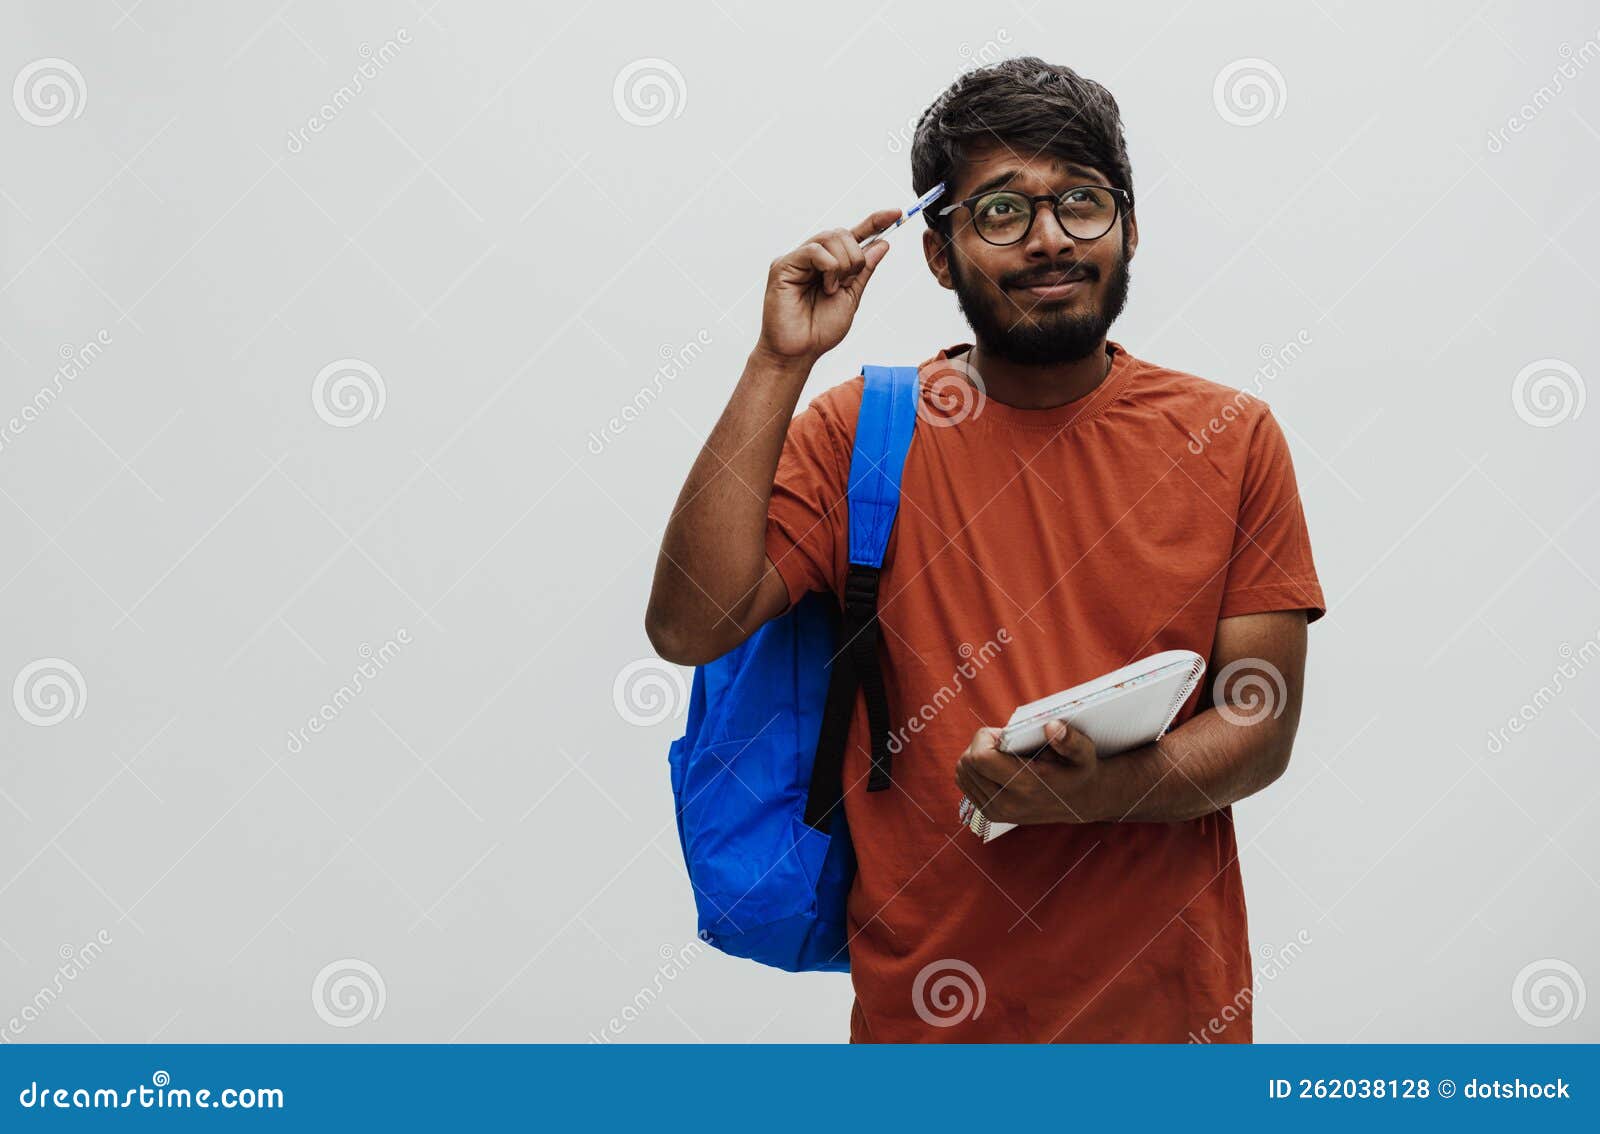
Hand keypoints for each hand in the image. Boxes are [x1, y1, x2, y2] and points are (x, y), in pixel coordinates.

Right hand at [755, 207, 902, 363]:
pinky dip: (829, 267)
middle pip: (843, 233)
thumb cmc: (819, 330)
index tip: (897, 213)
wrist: (798, 352)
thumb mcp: (852, 297)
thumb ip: (864, 271)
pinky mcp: (783, 265)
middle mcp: (813, 258)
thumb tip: (882, 244)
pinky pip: (814, 250)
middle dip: (855, 257)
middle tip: (847, 282)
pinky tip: (825, 287)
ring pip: (831, 237)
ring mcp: (797, 259)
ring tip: (833, 288)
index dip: (875, 222)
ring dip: (843, 264)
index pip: (853, 236)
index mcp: (829, 265)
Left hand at [954, 721, 1104, 826]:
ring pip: (962, 774)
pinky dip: (974, 770)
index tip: (1002, 735)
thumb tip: (1051, 726)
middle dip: (979, 745)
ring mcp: (995, 812)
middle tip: (1003, 743)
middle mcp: (1006, 803)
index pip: (980, 758)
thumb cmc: (1079, 771)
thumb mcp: (1084, 753)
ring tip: (1000, 754)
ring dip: (975, 757)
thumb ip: (1071, 740)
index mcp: (1026, 786)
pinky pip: (965, 784)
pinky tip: (995, 766)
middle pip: (967, 764)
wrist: (1079, 801)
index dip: (984, 738)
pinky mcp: (989, 814)